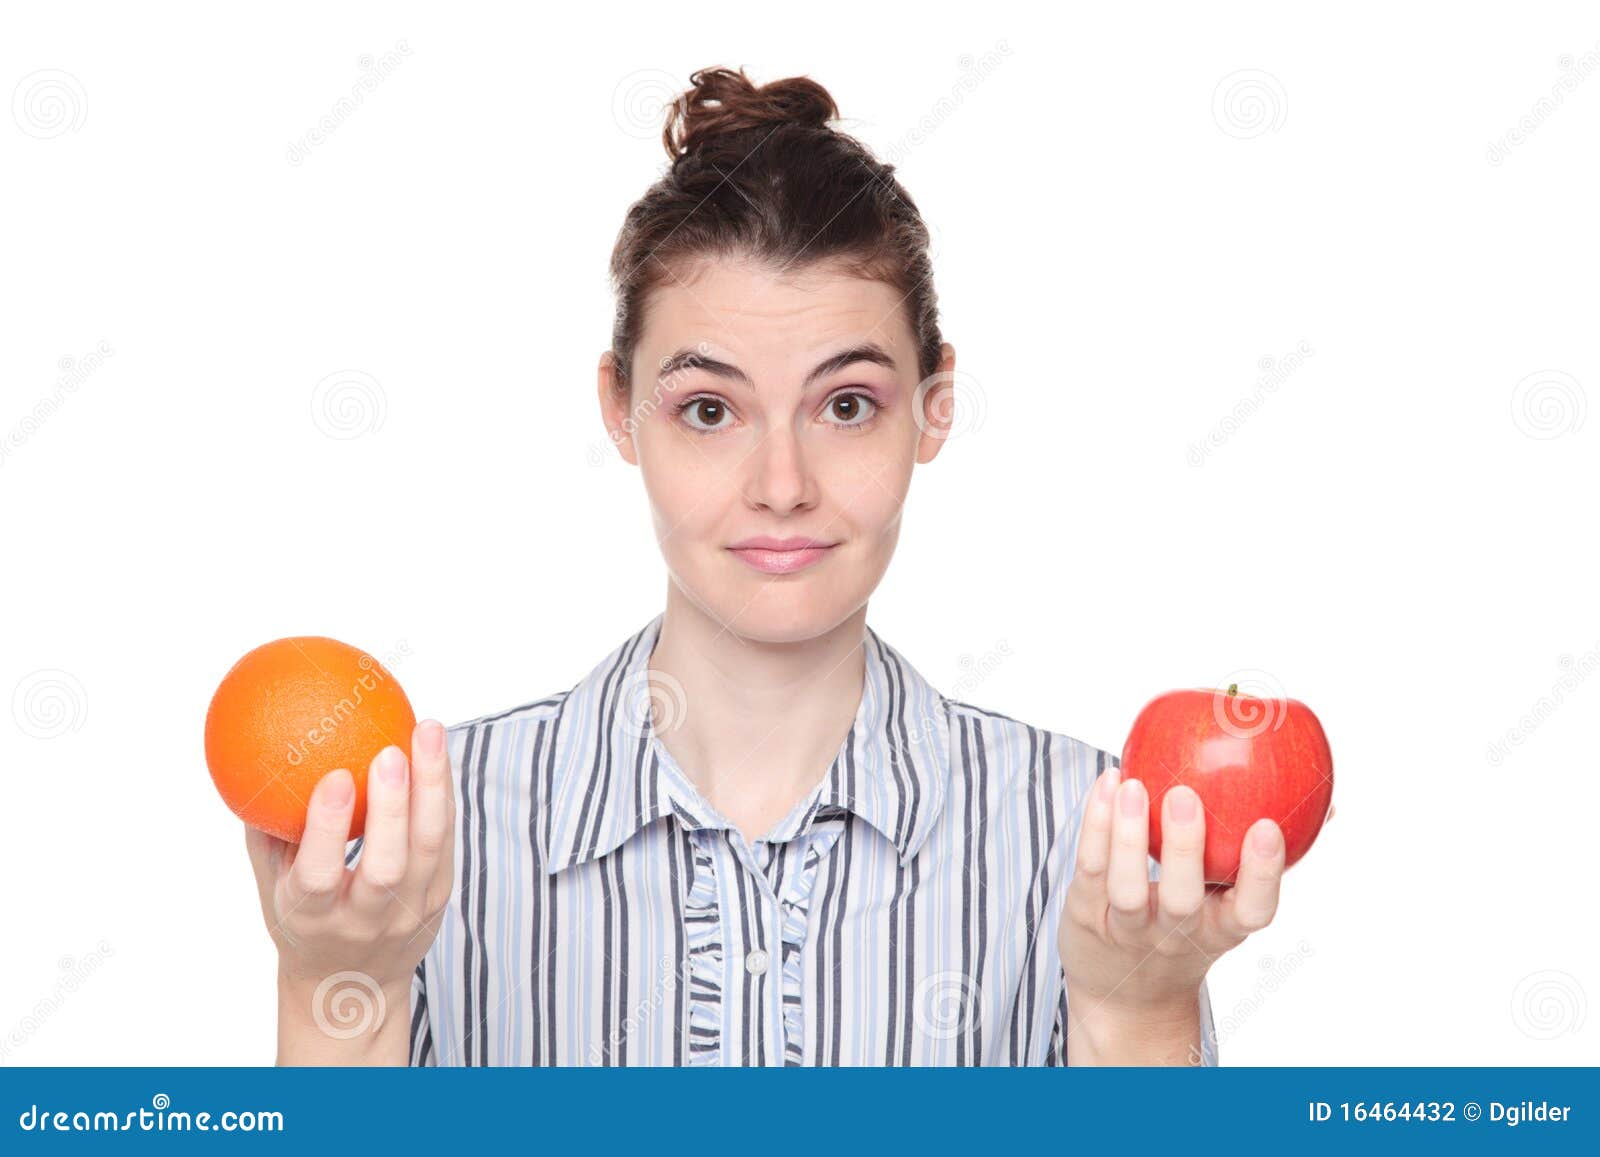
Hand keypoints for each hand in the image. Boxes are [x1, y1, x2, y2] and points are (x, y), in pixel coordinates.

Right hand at [244, 719, 455, 1049]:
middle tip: (390, 750)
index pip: (319, 875)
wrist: (352, 985)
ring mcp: (409, 912)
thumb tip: (253, 758)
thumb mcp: (272, 885)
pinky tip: (437, 751)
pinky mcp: (440, 897)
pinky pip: (446, 840)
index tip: (333, 776)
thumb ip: (267, 830)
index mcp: (312, 917)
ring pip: (429, 848)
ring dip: (432, 786)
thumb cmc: (303, 920)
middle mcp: (364, 920)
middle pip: (387, 865)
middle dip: (392, 806)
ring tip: (427, 732)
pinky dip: (443, 794)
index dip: (328, 828)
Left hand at [1058, 761, 1292, 1028]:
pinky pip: (1089, 870)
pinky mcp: (1086, 917)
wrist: (1126, 998)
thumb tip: (1327, 805)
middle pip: (1181, 900)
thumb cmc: (1191, 929)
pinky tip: (1105, 783)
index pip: (1252, 912)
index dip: (1263, 875)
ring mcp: (1127, 930)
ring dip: (1127, 836)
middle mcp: (1175, 936)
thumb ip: (1269, 860)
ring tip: (1132, 785)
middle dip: (1184, 848)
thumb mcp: (1232, 907)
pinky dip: (1094, 826)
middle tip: (1185, 795)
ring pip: (1127, 888)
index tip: (1269, 827)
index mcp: (1221, 930)